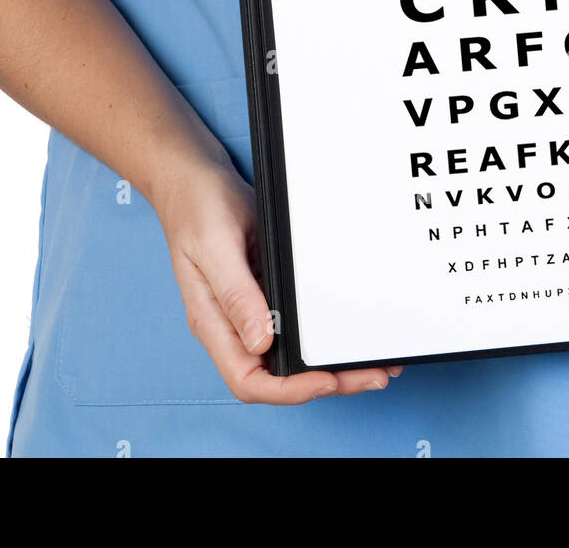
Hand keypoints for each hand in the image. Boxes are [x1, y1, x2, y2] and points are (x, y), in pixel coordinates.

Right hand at [152, 155, 401, 403]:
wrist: (195, 179)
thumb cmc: (197, 209)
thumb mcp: (215, 247)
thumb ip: (236, 296)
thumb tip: (261, 343)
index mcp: (213, 323)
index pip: (248, 380)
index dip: (289, 390)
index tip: (327, 380)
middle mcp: (232, 326)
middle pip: (278, 376)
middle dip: (327, 383)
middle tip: (373, 376)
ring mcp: (250, 313)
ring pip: (291, 356)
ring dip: (332, 366)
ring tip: (374, 364)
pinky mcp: (267, 294)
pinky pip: (297, 327)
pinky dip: (324, 337)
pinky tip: (350, 334)